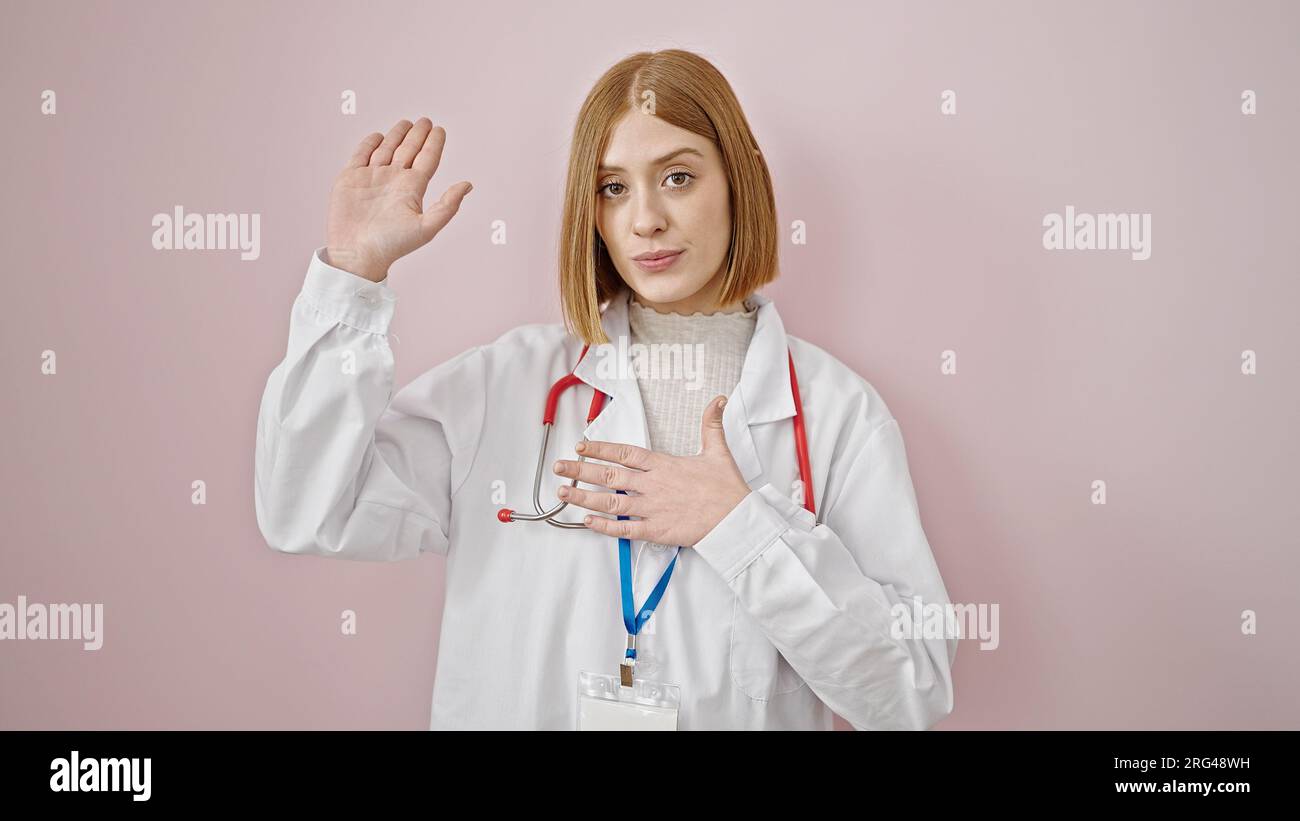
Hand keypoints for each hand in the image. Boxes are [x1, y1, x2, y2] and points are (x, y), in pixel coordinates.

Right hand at [325, 117, 472, 281]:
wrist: (357, 254)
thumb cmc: (392, 245)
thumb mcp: (426, 227)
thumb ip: (448, 206)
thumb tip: (468, 185)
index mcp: (412, 189)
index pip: (426, 159)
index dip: (434, 143)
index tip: (439, 129)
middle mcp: (393, 180)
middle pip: (408, 150)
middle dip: (417, 135)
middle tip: (425, 121)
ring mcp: (372, 178)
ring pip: (386, 149)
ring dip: (396, 135)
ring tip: (406, 123)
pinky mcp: (350, 178)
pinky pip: (361, 155)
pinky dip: (369, 143)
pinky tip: (378, 136)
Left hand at [551, 395, 751, 546]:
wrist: (737, 520)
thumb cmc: (727, 488)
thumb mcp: (718, 451)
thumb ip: (711, 424)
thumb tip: (718, 399)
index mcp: (663, 465)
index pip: (624, 453)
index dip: (600, 449)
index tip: (581, 447)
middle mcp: (652, 485)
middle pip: (609, 475)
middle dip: (581, 471)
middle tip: (559, 467)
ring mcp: (651, 508)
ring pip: (610, 502)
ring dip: (584, 497)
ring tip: (563, 493)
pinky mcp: (655, 530)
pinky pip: (623, 529)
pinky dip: (603, 527)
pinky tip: (586, 522)